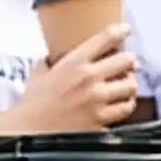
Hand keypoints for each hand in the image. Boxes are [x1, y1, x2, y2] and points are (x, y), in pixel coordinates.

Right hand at [15, 24, 137, 130]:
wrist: (29, 131)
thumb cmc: (33, 103)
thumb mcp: (40, 72)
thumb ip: (51, 61)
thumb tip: (54, 57)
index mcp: (74, 62)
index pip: (106, 38)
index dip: (121, 30)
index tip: (126, 29)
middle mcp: (89, 78)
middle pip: (126, 60)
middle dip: (130, 60)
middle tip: (128, 63)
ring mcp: (97, 100)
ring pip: (131, 86)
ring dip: (130, 84)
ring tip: (126, 84)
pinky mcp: (101, 120)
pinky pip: (125, 109)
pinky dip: (126, 104)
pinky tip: (122, 103)